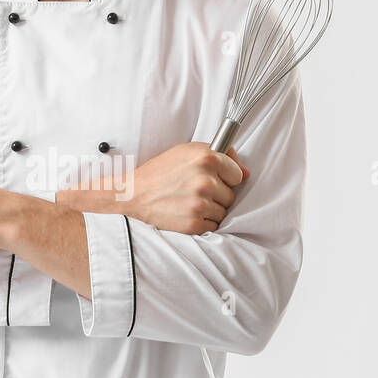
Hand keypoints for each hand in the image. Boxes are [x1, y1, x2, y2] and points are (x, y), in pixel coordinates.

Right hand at [57, 144, 249, 233]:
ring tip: (188, 202)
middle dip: (217, 194)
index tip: (212, 178)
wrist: (133, 195)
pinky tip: (185, 213)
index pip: (237, 173)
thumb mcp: (186, 152)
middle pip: (231, 195)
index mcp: (206, 157)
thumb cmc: (161, 172)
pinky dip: (202, 223)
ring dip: (210, 210)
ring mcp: (200, 203)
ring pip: (223, 212)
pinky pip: (213, 226)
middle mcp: (205, 180)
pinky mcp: (194, 224)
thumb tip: (245, 171)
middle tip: (193, 191)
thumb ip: (219, 154)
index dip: (226, 177)